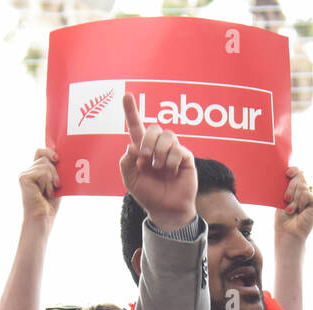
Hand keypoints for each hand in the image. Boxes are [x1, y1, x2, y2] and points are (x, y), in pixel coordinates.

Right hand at [20, 148, 60, 223]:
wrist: (42, 219)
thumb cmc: (49, 205)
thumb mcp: (55, 183)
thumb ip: (55, 170)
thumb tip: (60, 156)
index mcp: (34, 172)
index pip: (40, 152)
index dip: (49, 151)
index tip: (57, 159)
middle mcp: (27, 171)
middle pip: (45, 158)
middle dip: (55, 172)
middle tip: (55, 186)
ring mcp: (24, 174)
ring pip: (45, 165)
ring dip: (51, 180)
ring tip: (47, 192)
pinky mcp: (23, 178)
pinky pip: (42, 172)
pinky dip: (46, 183)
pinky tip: (42, 193)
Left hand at [118, 92, 197, 232]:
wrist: (166, 210)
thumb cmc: (148, 195)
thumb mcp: (130, 180)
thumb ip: (126, 162)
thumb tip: (132, 145)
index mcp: (142, 150)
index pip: (136, 126)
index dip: (131, 111)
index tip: (127, 95)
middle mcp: (157, 147)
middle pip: (153, 128)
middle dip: (148, 140)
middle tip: (145, 157)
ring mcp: (172, 151)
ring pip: (168, 136)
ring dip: (160, 152)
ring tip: (159, 168)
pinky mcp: (185, 158)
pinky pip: (179, 149)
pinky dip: (171, 160)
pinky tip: (172, 171)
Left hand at [275, 167, 312, 243]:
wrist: (287, 233)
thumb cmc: (283, 218)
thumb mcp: (282, 198)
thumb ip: (288, 186)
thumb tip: (289, 171)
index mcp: (297, 188)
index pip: (299, 172)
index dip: (294, 170)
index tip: (287, 173)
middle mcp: (306, 191)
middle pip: (301, 176)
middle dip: (290, 187)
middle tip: (286, 199)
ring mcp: (312, 197)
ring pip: (302, 186)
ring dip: (293, 199)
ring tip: (291, 209)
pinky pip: (307, 194)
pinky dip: (300, 202)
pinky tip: (299, 211)